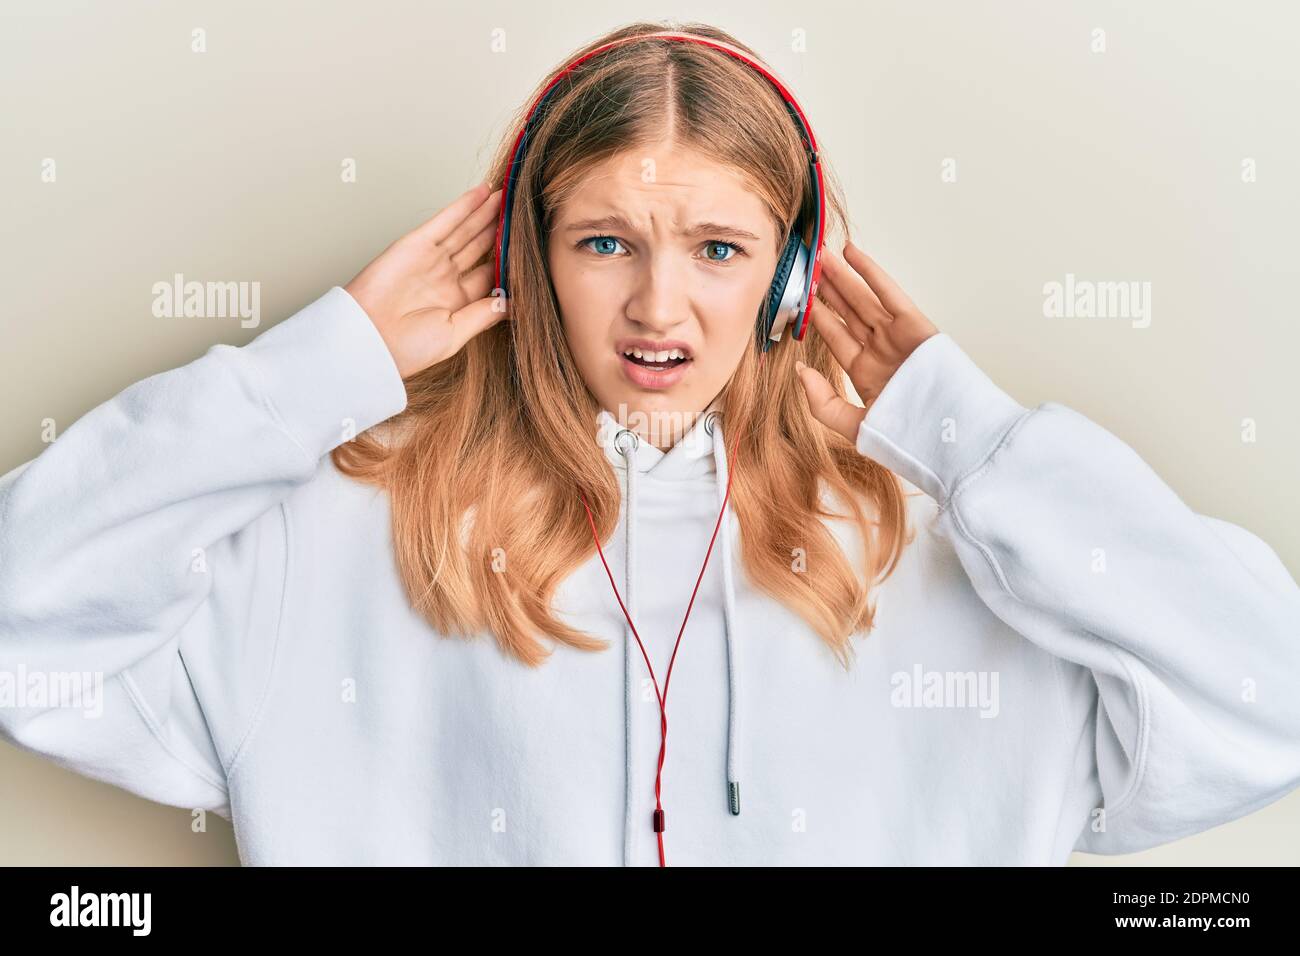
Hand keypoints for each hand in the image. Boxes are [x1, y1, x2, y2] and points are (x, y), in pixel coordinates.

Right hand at [344, 182, 509, 379]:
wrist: (369, 340)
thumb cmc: (406, 348)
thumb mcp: (455, 334)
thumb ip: (484, 315)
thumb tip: (514, 303)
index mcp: (457, 301)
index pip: (490, 275)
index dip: (509, 260)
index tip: (531, 248)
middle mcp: (445, 278)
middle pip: (480, 247)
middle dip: (500, 230)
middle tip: (523, 213)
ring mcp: (432, 259)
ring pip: (467, 229)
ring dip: (486, 212)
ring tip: (508, 196)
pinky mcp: (417, 243)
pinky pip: (446, 220)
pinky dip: (464, 205)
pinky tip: (482, 193)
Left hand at [794, 240, 940, 442]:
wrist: (950, 438)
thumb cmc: (908, 439)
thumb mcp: (855, 426)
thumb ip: (823, 402)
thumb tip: (800, 372)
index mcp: (865, 372)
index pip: (835, 336)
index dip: (816, 315)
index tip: (798, 296)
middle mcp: (879, 350)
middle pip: (847, 313)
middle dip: (827, 290)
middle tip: (807, 265)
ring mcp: (896, 336)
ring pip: (862, 298)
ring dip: (842, 276)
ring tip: (822, 255)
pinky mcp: (914, 325)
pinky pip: (888, 293)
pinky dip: (871, 272)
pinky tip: (852, 253)